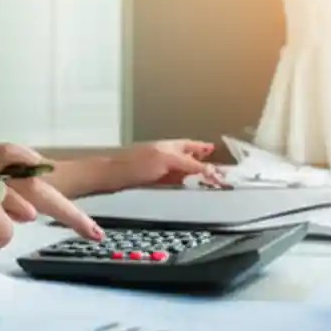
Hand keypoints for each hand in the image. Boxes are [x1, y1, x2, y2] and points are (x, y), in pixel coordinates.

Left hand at [108, 140, 223, 189]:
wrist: (111, 176)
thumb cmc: (134, 164)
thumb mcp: (167, 161)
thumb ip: (189, 164)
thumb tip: (209, 170)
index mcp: (169, 146)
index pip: (193, 147)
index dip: (205, 150)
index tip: (218, 157)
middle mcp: (164, 154)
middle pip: (187, 155)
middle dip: (200, 158)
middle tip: (214, 164)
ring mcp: (157, 166)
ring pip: (180, 167)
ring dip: (192, 170)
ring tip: (203, 174)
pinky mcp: (150, 179)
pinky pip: (171, 178)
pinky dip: (181, 180)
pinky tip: (183, 183)